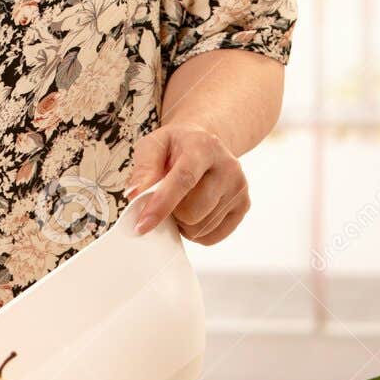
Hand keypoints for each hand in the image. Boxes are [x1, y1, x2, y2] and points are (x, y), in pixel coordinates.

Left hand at [125, 123, 249, 244]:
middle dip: (171, 213)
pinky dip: (196, 233)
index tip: (142, 225)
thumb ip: (143, 168)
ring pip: (201, 227)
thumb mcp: (153, 145)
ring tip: (181, 202)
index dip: (162, 204)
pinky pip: (213, 237)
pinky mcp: (244, 205)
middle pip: (192, 211)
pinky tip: (194, 213)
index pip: (183, 180)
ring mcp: (239, 187)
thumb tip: (136, 195)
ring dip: (182, 223)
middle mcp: (228, 166)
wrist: (205, 142)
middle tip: (165, 201)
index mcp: (204, 146)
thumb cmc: (175, 146)